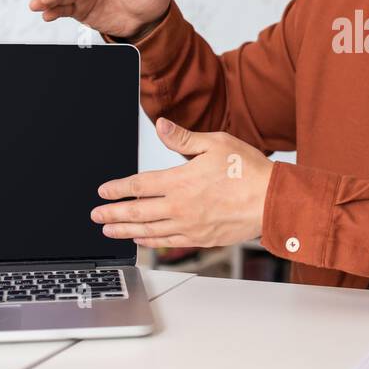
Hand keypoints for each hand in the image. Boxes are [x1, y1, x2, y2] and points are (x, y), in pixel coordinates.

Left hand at [90, 118, 274, 248]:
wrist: (273, 200)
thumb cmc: (248, 170)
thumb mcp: (215, 143)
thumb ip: (183, 139)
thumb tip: (160, 126)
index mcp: (180, 181)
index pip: (139, 185)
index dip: (118, 188)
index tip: (103, 191)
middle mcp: (180, 206)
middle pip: (137, 212)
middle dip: (112, 213)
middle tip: (96, 215)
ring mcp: (190, 225)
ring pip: (148, 230)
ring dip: (126, 230)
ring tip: (110, 230)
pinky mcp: (201, 238)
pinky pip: (168, 242)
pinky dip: (150, 242)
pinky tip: (141, 239)